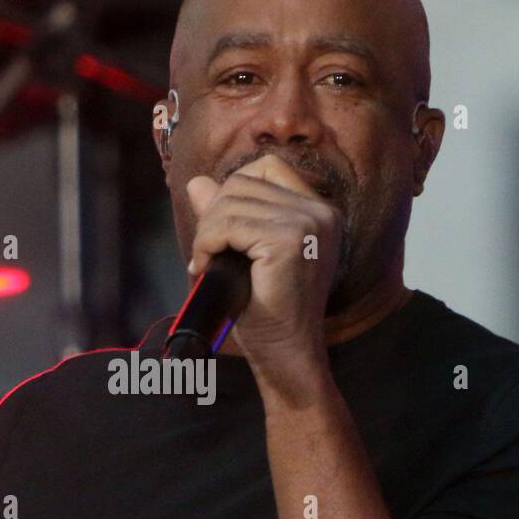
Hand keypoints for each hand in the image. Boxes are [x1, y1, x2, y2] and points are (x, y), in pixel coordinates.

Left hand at [187, 153, 340, 390]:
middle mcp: (321, 212)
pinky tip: (206, 267)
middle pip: (243, 182)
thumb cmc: (268, 309)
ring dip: (207, 232)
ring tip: (207, 263)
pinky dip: (207, 243)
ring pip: (231, 201)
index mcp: (319, 211)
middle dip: (213, 215)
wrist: (285, 351)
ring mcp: (308, 224)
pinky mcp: (289, 241)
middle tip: (207, 254)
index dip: (233, 191)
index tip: (223, 231)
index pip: (267, 168)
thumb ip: (226, 214)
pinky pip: (228, 225)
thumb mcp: (245, 252)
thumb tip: (197, 182)